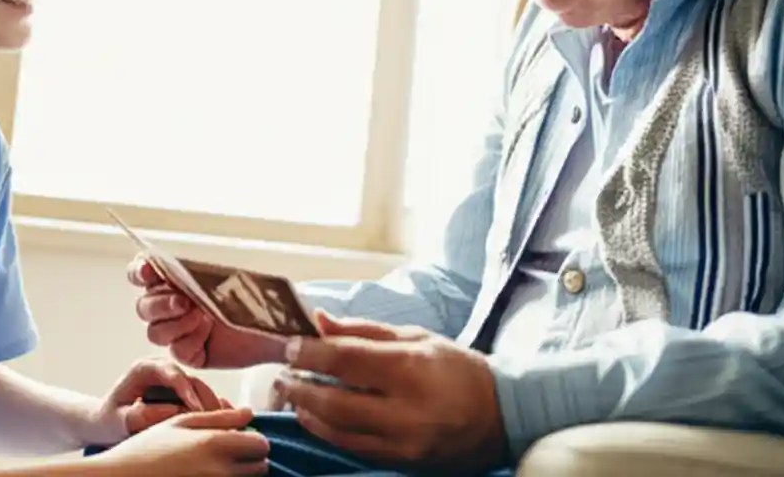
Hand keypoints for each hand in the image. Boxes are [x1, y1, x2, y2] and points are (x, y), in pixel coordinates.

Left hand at [88, 358, 229, 443]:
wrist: (110, 420)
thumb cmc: (111, 419)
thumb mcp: (117, 420)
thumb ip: (139, 416)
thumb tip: (172, 412)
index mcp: (145, 367)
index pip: (171, 373)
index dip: (186, 391)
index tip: (196, 410)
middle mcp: (164, 369)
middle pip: (192, 381)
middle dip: (205, 401)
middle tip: (217, 422)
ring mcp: (177, 379)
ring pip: (202, 390)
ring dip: (213, 407)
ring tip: (224, 426)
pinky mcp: (186, 391)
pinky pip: (204, 398)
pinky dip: (215, 409)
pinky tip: (228, 421)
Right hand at [92, 408, 269, 476]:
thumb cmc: (149, 447)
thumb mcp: (180, 422)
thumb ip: (219, 417)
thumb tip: (249, 413)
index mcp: (215, 444)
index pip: (261, 444)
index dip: (253, 440)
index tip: (238, 439)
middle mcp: (219, 471)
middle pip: (260, 467)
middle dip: (250, 459)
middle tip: (228, 454)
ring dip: (240, 474)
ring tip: (214, 466)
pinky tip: (204, 476)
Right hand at [129, 255, 285, 368]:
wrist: (277, 330)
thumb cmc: (254, 299)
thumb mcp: (236, 278)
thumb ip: (211, 272)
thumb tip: (198, 270)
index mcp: (174, 281)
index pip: (141, 273)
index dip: (139, 270)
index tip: (148, 269)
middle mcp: (171, 306)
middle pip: (144, 307)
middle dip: (160, 303)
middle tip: (184, 301)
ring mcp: (179, 332)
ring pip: (155, 332)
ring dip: (175, 324)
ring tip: (202, 317)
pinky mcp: (189, 354)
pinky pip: (177, 351)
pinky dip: (189, 342)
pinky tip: (207, 335)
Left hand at [274, 312, 508, 472]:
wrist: (502, 416)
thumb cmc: (457, 369)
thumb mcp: (416, 337)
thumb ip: (364, 331)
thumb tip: (319, 321)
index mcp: (412, 369)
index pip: (346, 360)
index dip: (310, 352)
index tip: (289, 346)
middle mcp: (407, 410)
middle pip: (335, 400)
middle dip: (300, 385)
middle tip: (281, 372)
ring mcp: (404, 442)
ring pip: (338, 430)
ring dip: (308, 411)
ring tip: (292, 393)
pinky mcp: (402, 463)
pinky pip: (353, 448)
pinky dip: (328, 431)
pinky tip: (315, 416)